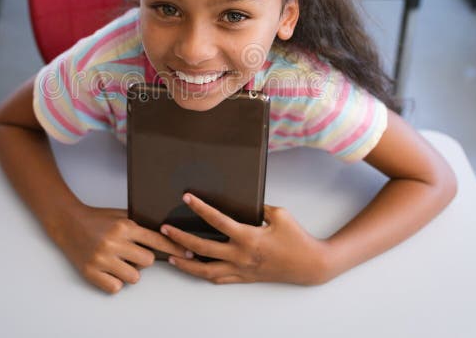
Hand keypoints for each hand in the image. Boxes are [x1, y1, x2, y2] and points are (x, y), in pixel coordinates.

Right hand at [57, 205, 189, 293]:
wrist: (67, 222)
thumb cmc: (97, 219)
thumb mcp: (120, 215)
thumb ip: (140, 225)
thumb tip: (167, 234)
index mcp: (124, 227)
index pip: (156, 240)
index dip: (174, 248)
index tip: (188, 253)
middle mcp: (114, 243)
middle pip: (148, 261)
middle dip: (143, 259)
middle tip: (131, 253)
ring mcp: (101, 259)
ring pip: (134, 277)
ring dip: (130, 272)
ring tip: (119, 261)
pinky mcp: (90, 272)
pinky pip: (116, 287)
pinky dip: (115, 282)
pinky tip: (109, 270)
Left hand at [161, 194, 334, 285]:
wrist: (310, 265)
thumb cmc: (297, 238)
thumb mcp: (279, 214)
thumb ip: (258, 208)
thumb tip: (242, 201)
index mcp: (248, 237)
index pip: (217, 220)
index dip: (200, 208)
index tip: (187, 197)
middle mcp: (241, 256)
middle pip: (202, 248)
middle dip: (181, 238)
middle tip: (165, 229)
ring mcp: (241, 269)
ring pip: (206, 271)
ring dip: (186, 264)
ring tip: (171, 256)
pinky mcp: (245, 278)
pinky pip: (219, 279)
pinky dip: (204, 274)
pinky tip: (194, 269)